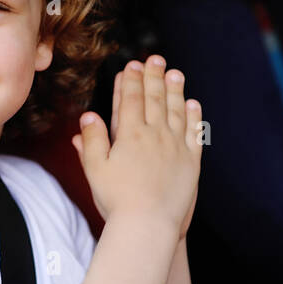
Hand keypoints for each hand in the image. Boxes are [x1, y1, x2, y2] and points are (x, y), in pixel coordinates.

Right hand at [71, 55, 202, 235]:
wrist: (147, 224)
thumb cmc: (116, 200)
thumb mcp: (94, 169)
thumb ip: (91, 140)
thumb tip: (88, 116)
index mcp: (130, 135)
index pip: (130, 100)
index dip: (131, 81)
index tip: (132, 65)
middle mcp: (155, 136)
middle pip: (155, 99)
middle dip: (154, 76)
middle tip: (155, 59)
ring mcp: (175, 147)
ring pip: (177, 111)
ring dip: (175, 90)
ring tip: (174, 73)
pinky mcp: (190, 162)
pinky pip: (194, 133)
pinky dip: (194, 116)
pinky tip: (192, 104)